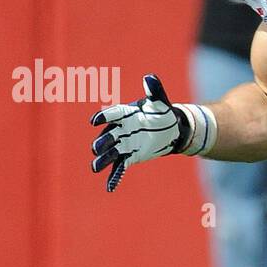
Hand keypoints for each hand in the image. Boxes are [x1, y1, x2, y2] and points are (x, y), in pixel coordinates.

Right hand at [90, 74, 186, 192]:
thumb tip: (150, 78)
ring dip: (102, 160)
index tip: (95, 121)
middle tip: (96, 148)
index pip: (111, 115)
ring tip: (95, 168)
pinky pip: (119, 167)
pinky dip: (114, 178)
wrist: (171, 129)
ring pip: (110, 153)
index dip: (103, 117)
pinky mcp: (130, 156)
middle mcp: (120, 129)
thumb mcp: (160, 102)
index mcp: (124, 114)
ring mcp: (123, 144)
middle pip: (107, 136)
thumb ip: (155, 91)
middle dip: (102, 142)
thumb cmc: (162, 112)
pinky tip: (109, 188)